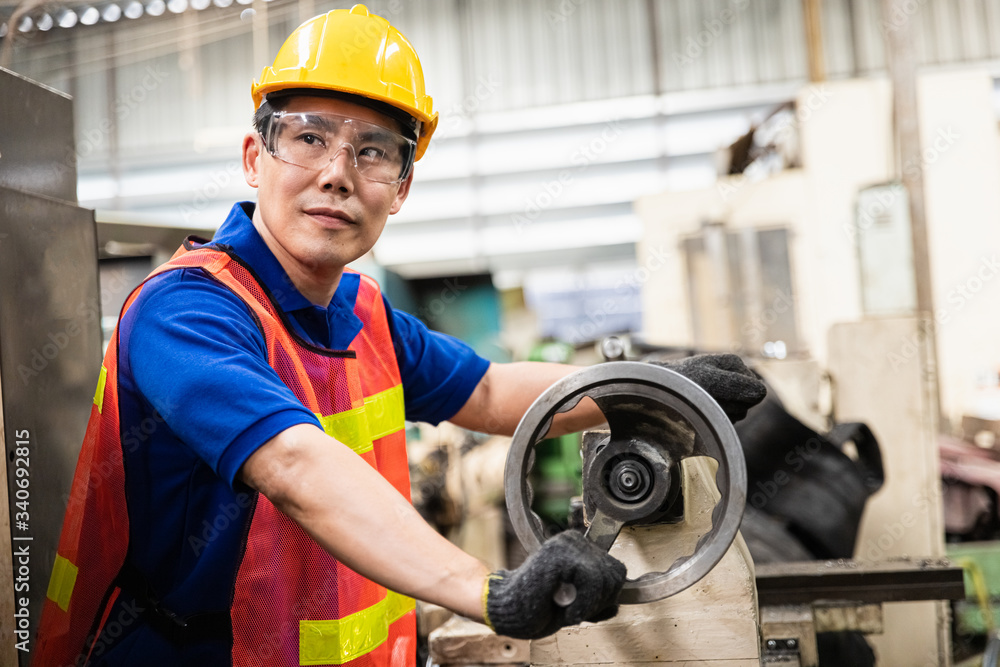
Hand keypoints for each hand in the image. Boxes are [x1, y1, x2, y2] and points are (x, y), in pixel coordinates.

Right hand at [483, 531, 625, 639]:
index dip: (607, 595)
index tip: (585, 605)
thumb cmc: (539, 605)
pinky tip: (565, 606)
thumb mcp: (578, 600)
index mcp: (579, 546)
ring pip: (605, 578)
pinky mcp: (559, 555)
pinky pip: (592, 581)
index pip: (617, 570)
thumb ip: (598, 594)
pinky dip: (583, 603)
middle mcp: (573, 540)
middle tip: (575, 607)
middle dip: (600, 600)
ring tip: (568, 606)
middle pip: (615, 574)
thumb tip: (618, 599)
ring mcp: (565, 545)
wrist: (510, 610)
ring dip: (589, 604)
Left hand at [651, 353, 765, 422]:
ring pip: (740, 412)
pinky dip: (717, 418)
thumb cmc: (680, 383)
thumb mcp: (708, 380)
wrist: (657, 391)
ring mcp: (729, 390)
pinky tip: (702, 410)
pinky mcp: (721, 404)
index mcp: (733, 362)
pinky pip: (730, 419)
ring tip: (700, 404)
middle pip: (749, 403)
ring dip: (721, 412)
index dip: (738, 397)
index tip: (715, 393)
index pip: (756, 391)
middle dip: (729, 405)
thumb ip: (737, 384)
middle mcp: (734, 374)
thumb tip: (761, 392)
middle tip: (705, 400)